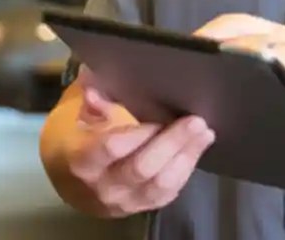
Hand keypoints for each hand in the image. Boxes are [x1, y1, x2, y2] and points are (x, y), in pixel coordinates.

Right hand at [64, 67, 216, 217]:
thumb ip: (91, 103)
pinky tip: (198, 149)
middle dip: (172, 142)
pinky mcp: (144, 207)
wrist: (80, 191)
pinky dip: (186, 169)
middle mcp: (105, 186)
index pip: (113, 147)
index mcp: (85, 161)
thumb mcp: (79, 123)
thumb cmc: (82, 146)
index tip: (159, 116)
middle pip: (142, 167)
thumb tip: (93, 77)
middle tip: (195, 121)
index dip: (139, 132)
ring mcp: (126, 201)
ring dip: (186, 156)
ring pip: (161, 183)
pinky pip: (169, 193)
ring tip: (205, 133)